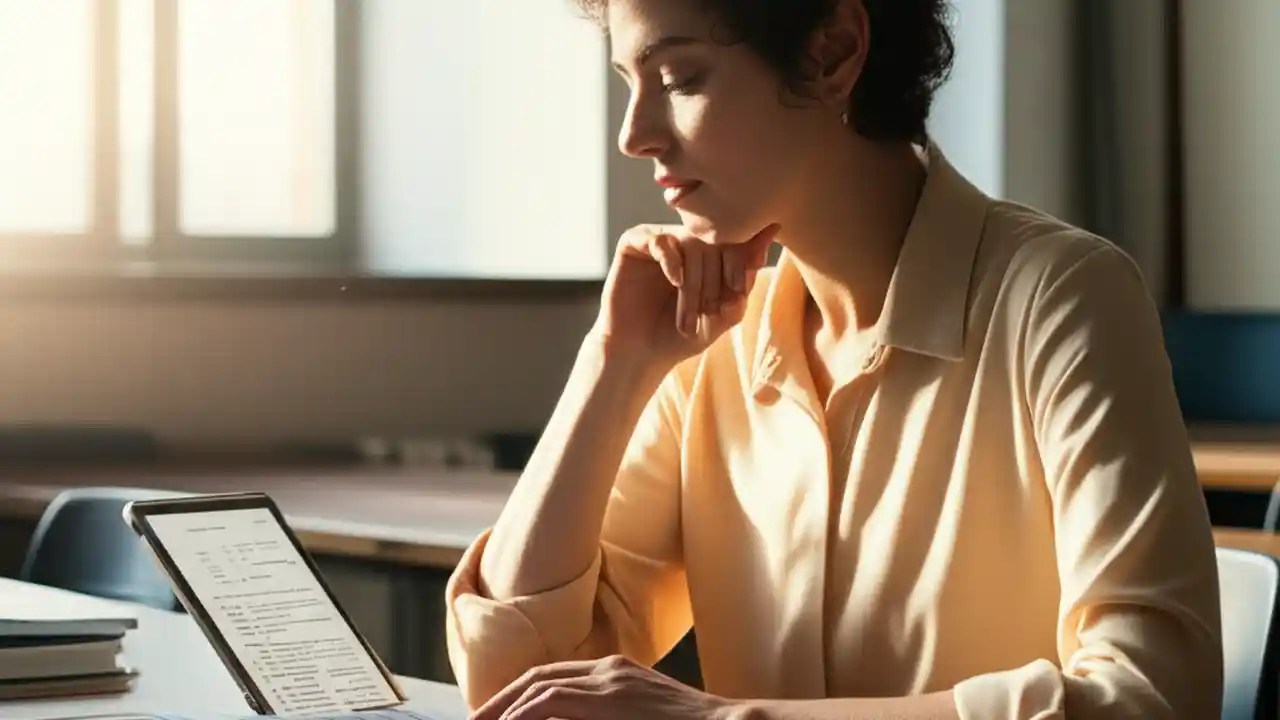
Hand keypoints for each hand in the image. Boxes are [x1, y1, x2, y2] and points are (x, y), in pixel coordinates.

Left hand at [471, 654, 735, 719]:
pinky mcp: (614, 697)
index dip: (519, 694)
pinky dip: (527, 710)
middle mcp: (609, 669)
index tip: (495, 714)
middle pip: (540, 676)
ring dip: (506, 707)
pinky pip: (556, 698)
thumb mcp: (640, 717)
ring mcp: (612, 680)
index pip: (554, 676)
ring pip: (542, 685)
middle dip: (503, 699)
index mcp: (615, 673)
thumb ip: (606, 717)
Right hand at [592, 223, 779, 369]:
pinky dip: (672, 262)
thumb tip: (764, 250)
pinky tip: (675, 283)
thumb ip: (743, 287)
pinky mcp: (635, 243)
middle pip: (716, 240)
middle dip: (717, 280)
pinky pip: (661, 239)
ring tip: (688, 318)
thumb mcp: (721, 318)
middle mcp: (688, 240)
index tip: (739, 291)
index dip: (744, 261)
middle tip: (711, 313)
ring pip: (691, 242)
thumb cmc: (680, 336)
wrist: (638, 353)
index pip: (738, 239)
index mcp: (712, 253)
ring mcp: (662, 239)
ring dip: (694, 282)